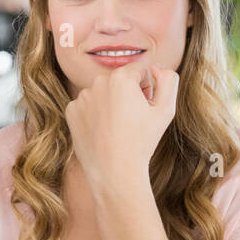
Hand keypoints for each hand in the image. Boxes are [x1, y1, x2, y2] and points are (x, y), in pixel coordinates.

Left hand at [65, 62, 178, 193]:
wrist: (114, 171)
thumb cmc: (142, 141)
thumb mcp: (166, 109)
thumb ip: (168, 79)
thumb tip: (155, 68)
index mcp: (121, 77)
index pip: (139, 69)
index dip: (147, 87)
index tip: (145, 105)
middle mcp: (97, 82)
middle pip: (120, 80)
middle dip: (128, 93)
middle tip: (133, 119)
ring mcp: (81, 97)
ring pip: (102, 92)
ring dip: (110, 103)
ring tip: (117, 127)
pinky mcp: (71, 111)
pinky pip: (88, 105)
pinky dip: (95, 114)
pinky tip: (102, 131)